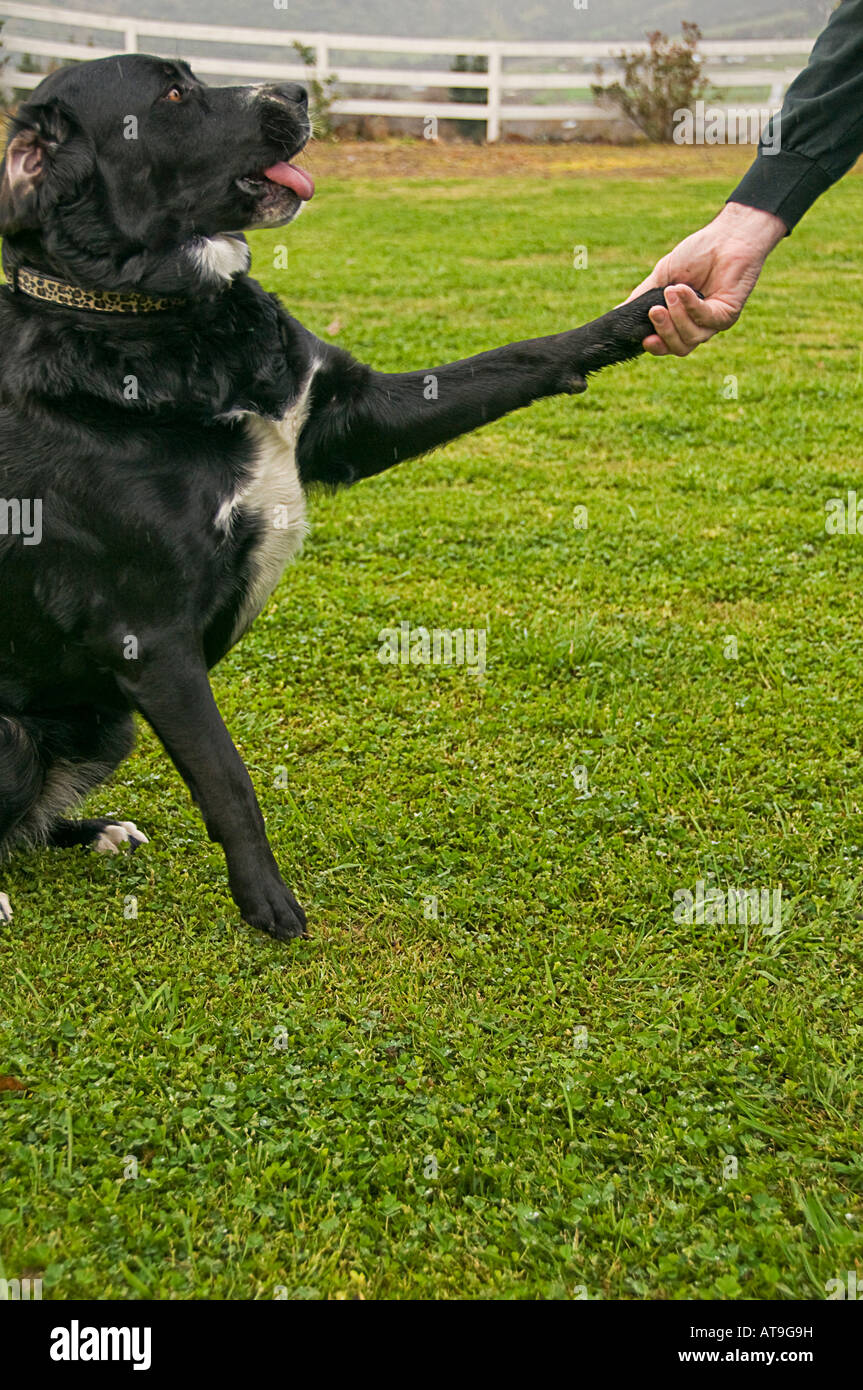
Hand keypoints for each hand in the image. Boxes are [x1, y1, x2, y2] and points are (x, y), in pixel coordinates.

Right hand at [625, 202, 786, 355]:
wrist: (726, 236)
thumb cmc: (697, 253)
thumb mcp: (662, 277)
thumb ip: (642, 297)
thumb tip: (617, 313)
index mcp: (680, 321)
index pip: (666, 345)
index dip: (655, 347)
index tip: (644, 339)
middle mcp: (697, 326)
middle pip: (678, 348)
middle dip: (664, 332)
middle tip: (655, 311)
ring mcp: (713, 323)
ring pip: (691, 338)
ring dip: (677, 316)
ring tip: (671, 291)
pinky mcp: (727, 315)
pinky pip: (706, 320)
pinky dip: (691, 306)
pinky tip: (683, 289)